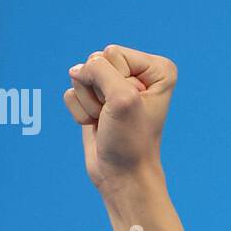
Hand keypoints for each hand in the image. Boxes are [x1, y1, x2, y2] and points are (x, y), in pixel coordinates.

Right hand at [62, 44, 177, 192]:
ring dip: (89, 103)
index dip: (116, 82)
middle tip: (116, 117)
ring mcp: (115, 86)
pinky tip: (97, 126)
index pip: (113, 53)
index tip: (130, 109)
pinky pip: (72, 92)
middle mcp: (138, 74)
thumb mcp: (122, 98)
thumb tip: (76, 70)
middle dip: (100, 92)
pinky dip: (80, 112)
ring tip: (107, 122)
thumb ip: (98, 69)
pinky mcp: (96, 99)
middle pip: (95, 61)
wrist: (123, 176)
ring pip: (81, 75)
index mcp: (158, 70)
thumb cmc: (131, 142)